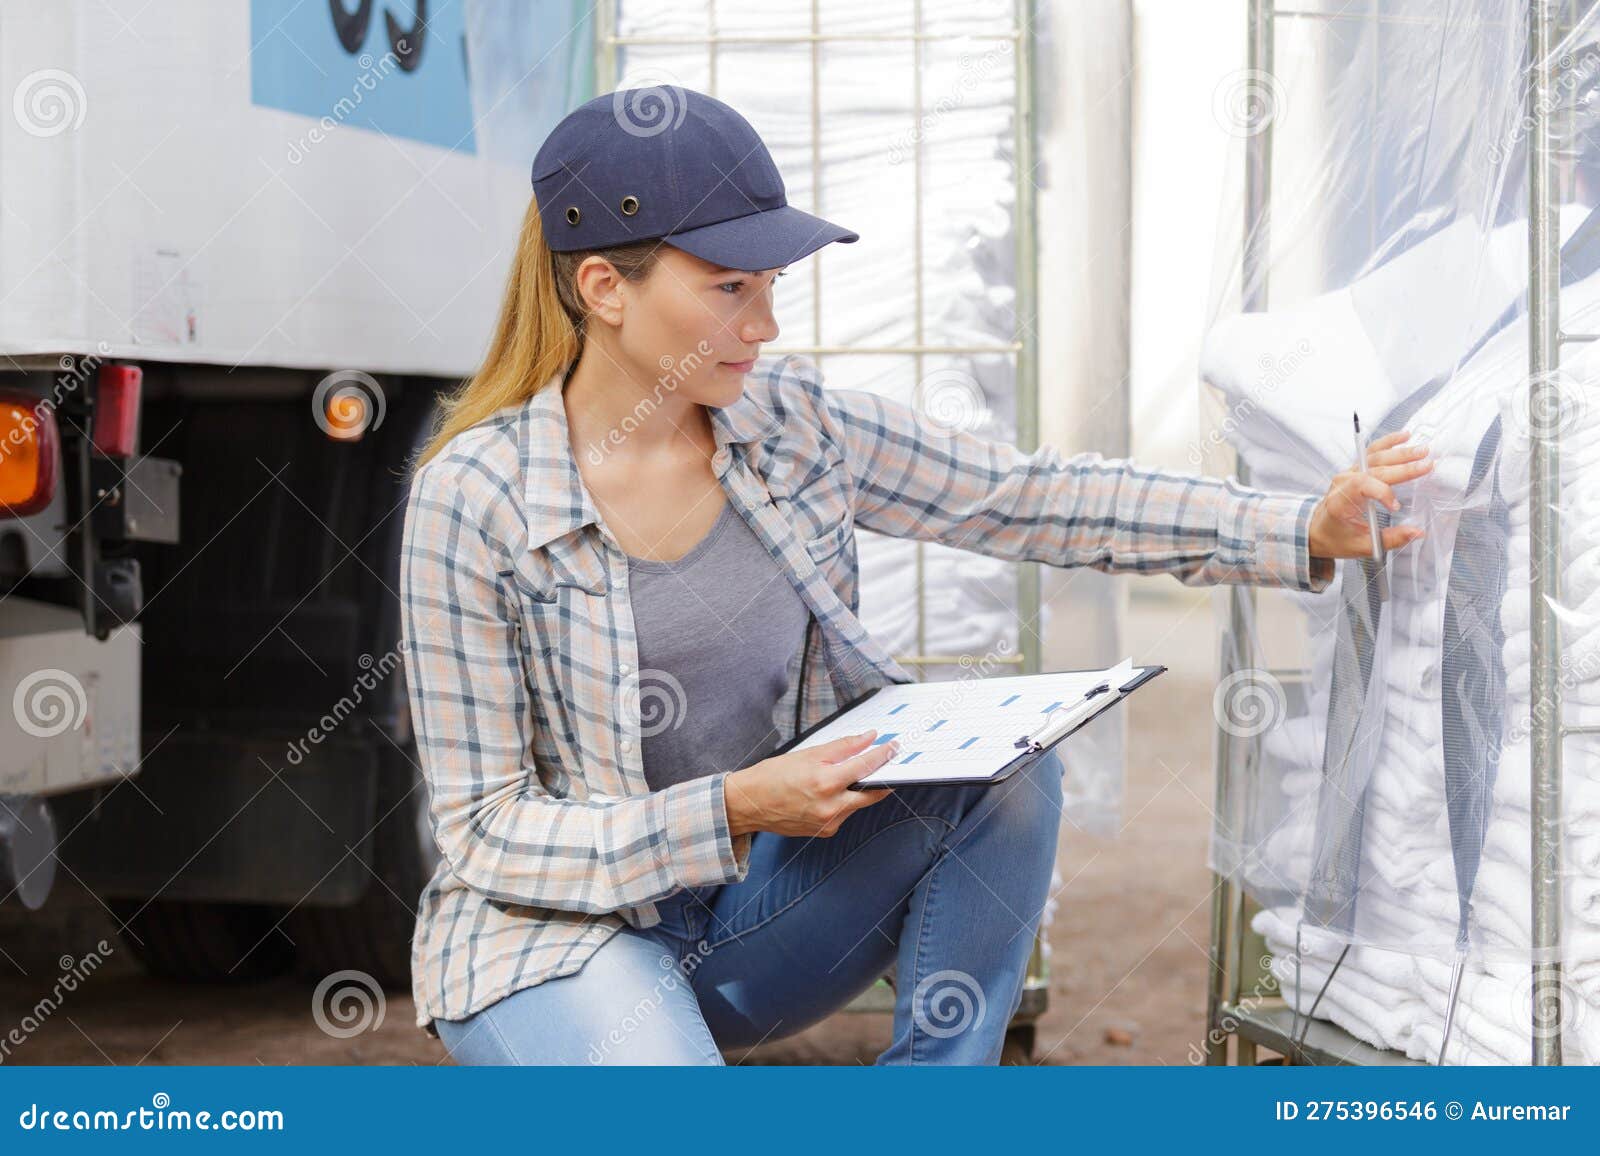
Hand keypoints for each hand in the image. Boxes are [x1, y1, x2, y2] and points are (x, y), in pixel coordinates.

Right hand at [723, 730, 898, 837]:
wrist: (749, 804)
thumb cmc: (774, 775)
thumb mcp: (808, 754)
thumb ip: (843, 747)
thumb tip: (868, 738)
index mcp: (825, 783)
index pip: (865, 766)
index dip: (883, 755)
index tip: (894, 747)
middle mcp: (830, 807)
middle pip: (872, 793)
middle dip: (882, 779)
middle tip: (888, 766)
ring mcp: (828, 823)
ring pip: (858, 805)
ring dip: (859, 791)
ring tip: (844, 777)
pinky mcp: (825, 832)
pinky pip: (844, 814)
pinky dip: (844, 802)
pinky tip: (829, 793)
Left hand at [1307, 430, 1432, 562]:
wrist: (1319, 530)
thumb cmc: (1337, 537)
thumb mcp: (1362, 546)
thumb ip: (1390, 539)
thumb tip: (1417, 532)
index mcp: (1340, 501)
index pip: (1362, 485)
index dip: (1382, 492)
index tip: (1395, 507)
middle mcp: (1343, 482)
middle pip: (1375, 468)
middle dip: (1402, 466)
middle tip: (1426, 465)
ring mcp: (1349, 473)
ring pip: (1375, 457)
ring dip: (1400, 453)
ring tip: (1423, 450)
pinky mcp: (1356, 470)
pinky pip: (1372, 452)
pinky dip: (1388, 443)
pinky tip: (1404, 436)